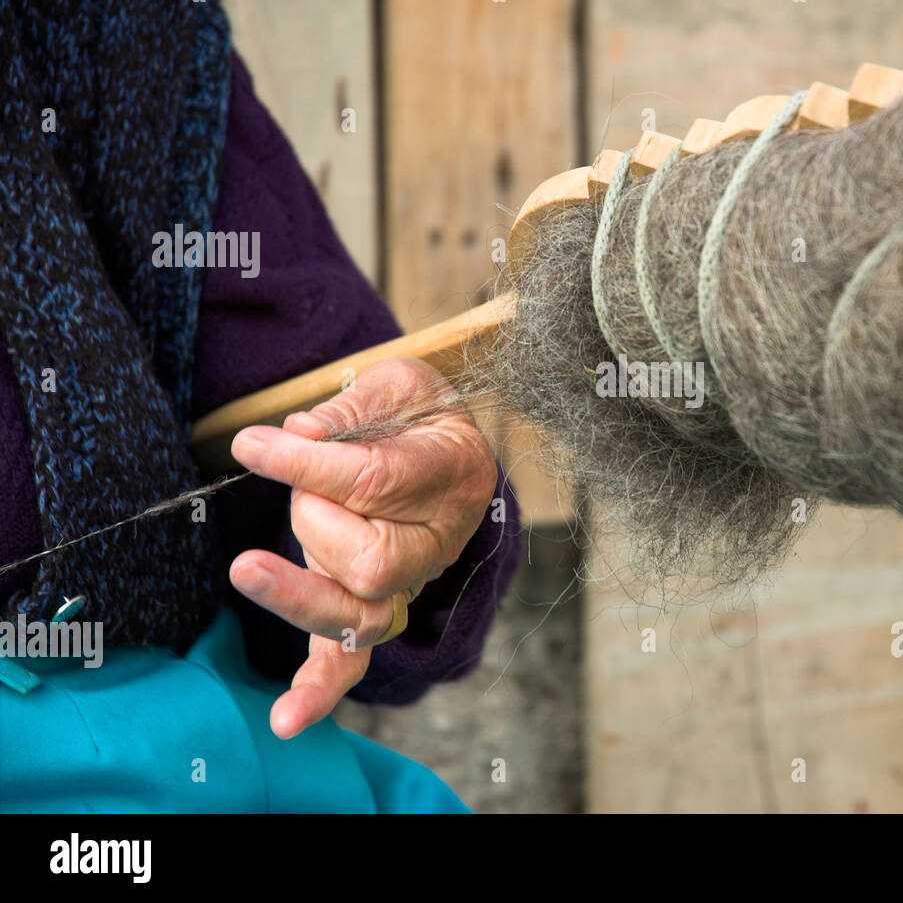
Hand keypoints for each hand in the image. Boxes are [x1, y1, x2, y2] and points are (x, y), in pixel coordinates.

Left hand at [227, 356, 497, 738]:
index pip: (375, 481)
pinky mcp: (378, 606)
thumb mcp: (395, 383)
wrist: (445, 441)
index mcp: (452, 471)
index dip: (307, 466)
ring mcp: (411, 581)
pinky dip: (320, 689)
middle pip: (370, 558)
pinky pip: (352, 657)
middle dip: (315, 517)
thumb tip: (295, 436)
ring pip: (361, 615)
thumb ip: (348, 411)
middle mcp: (438, 538)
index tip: (251, 446)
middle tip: (297, 478)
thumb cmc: (416, 409)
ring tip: (247, 568)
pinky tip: (285, 720)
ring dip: (299, 595)